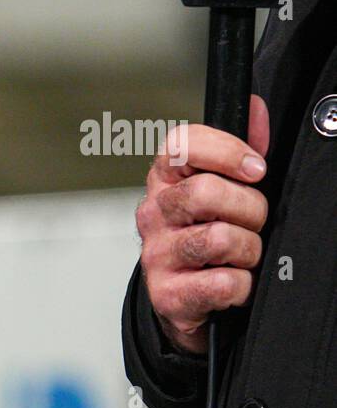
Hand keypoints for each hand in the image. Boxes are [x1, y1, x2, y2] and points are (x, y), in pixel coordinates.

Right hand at [136, 95, 269, 353]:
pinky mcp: (166, 294)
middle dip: (249, 208)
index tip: (255, 170)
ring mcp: (155, 255)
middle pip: (204, 192)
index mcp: (164, 180)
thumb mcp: (225, 190)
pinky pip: (221, 284)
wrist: (186, 301)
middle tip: (254, 222)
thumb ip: (242, 148)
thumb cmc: (208, 239)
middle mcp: (153, 214)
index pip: (182, 145)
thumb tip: (255, 107)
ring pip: (218, 239)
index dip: (227, 152)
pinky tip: (233, 284)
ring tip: (243, 256)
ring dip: (248, 250)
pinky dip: (241, 287)